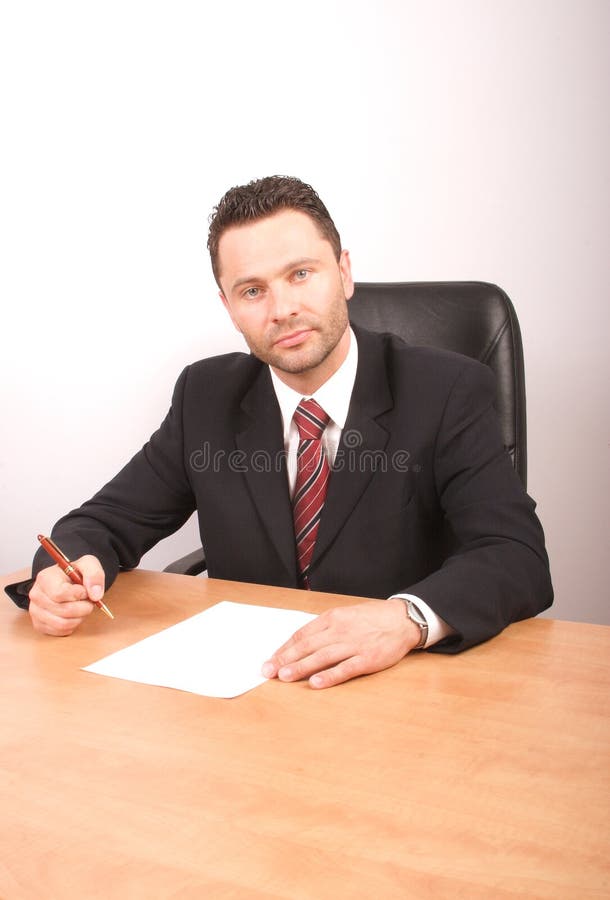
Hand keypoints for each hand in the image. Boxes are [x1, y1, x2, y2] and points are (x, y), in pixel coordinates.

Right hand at [28, 556, 105, 635]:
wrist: (67, 580)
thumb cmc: (75, 572)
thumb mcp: (89, 564)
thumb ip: (95, 575)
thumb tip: (95, 595)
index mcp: (45, 578)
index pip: (60, 594)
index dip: (79, 595)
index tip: (85, 590)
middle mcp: (36, 595)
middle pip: (64, 610)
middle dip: (83, 607)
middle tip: (88, 601)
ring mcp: (35, 611)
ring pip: (63, 624)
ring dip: (79, 617)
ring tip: (81, 607)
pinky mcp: (39, 625)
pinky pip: (60, 631)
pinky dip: (72, 625)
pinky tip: (74, 615)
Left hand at [261, 599, 421, 688]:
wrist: (403, 619)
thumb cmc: (372, 618)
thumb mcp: (345, 615)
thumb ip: (325, 628)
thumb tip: (301, 643)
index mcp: (332, 618)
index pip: (302, 634)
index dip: (285, 648)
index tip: (272, 660)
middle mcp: (340, 630)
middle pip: (307, 646)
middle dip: (285, 659)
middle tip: (268, 671)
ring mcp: (354, 645)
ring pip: (322, 657)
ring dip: (301, 667)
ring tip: (284, 676)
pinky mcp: (368, 659)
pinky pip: (345, 668)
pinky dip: (329, 676)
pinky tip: (315, 683)